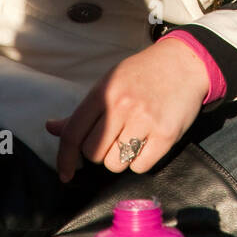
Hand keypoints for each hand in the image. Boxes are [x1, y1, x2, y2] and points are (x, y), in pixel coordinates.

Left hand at [45, 39, 209, 183]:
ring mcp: (145, 119)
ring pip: (115, 163)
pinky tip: (148, 142)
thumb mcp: (110, 83)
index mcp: (104, 91)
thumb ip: (82, 111)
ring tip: (133, 139)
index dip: (65, 158)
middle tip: (114, 139)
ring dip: (121, 158)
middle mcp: (122, 105)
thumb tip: (51, 128)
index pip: (73, 133)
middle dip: (100, 153)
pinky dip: (141, 161)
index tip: (65, 174)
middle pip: (93, 153)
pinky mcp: (165, 134)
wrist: (185, 62)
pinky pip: (140, 166)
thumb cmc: (143, 74)